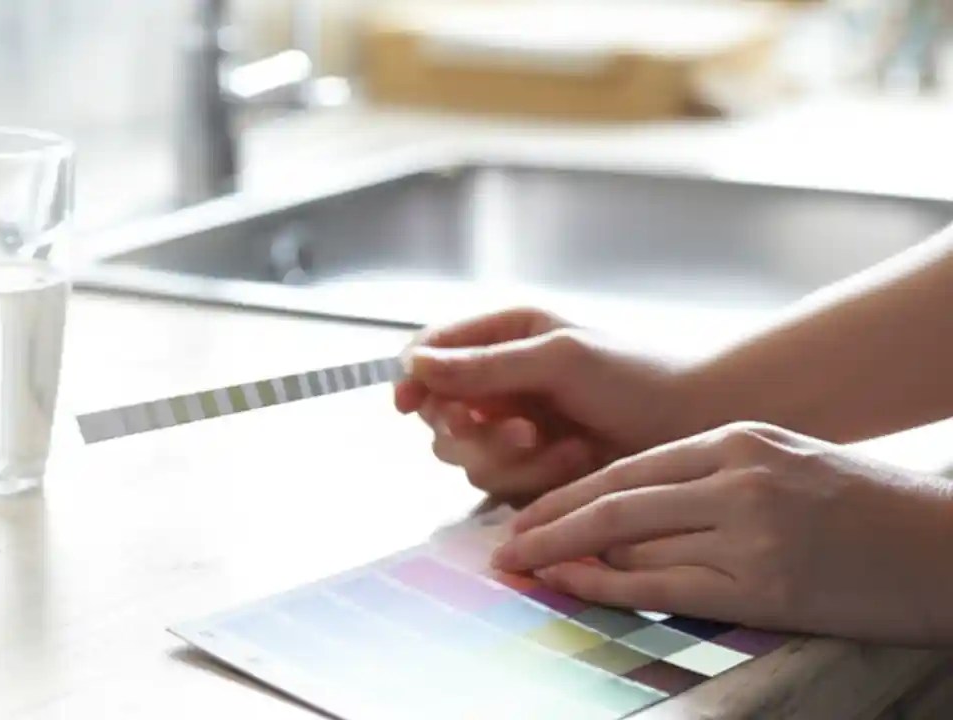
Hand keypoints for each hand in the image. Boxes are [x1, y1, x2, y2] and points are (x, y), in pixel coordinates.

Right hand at [395, 308, 694, 500]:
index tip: (408, 403)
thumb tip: (414, 364)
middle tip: (517, 433)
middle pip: (437, 412)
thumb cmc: (636, 376)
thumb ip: (485, 364)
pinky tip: (575, 460)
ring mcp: (512, 427)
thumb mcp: (559, 358)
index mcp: (505, 335)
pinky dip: (532, 477)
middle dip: (470, 430)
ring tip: (560, 446)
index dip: (414, 378)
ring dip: (508, 457)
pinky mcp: (529, 469)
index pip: (431, 353)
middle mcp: (500, 380)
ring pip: (464, 455)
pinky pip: (499, 484)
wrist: (696, 425)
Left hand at [493, 422, 952, 642]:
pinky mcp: (764, 586)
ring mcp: (749, 532)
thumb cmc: (862, 506)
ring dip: (564, 553)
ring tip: (520, 565)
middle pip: (615, 498)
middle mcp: (736, 479)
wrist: (946, 544)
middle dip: (547, 522)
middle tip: (502, 544)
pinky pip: (663, 584)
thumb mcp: (782, 464)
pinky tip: (567, 584)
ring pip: (630, 539)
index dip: (568, 491)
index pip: (629, 466)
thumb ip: (710, 477)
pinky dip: (604, 584)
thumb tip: (631, 509)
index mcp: (738, 440)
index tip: (528, 511)